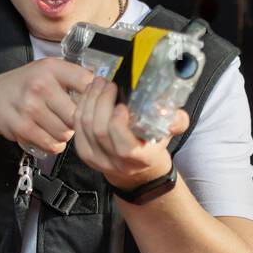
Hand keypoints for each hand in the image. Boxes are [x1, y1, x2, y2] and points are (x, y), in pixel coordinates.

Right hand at [0, 57, 92, 154]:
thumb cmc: (28, 85)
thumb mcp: (50, 71)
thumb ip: (76, 77)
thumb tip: (108, 88)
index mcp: (52, 68)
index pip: (87, 83)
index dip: (96, 97)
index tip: (96, 102)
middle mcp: (40, 85)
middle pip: (78, 115)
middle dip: (78, 121)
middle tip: (71, 119)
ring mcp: (30, 107)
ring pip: (66, 133)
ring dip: (66, 134)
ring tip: (58, 125)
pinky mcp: (22, 127)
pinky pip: (52, 144)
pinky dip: (54, 144)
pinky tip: (49, 134)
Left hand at [72, 76, 189, 190]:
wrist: (137, 168)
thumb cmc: (152, 145)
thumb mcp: (168, 134)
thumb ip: (176, 122)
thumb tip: (175, 114)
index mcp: (140, 159)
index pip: (124, 146)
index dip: (118, 123)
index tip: (122, 104)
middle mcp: (116, 163)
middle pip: (99, 131)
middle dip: (101, 101)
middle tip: (108, 84)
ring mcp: (97, 160)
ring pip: (85, 126)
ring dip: (90, 100)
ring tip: (98, 83)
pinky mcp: (84, 153)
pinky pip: (76, 127)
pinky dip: (81, 107)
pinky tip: (89, 94)